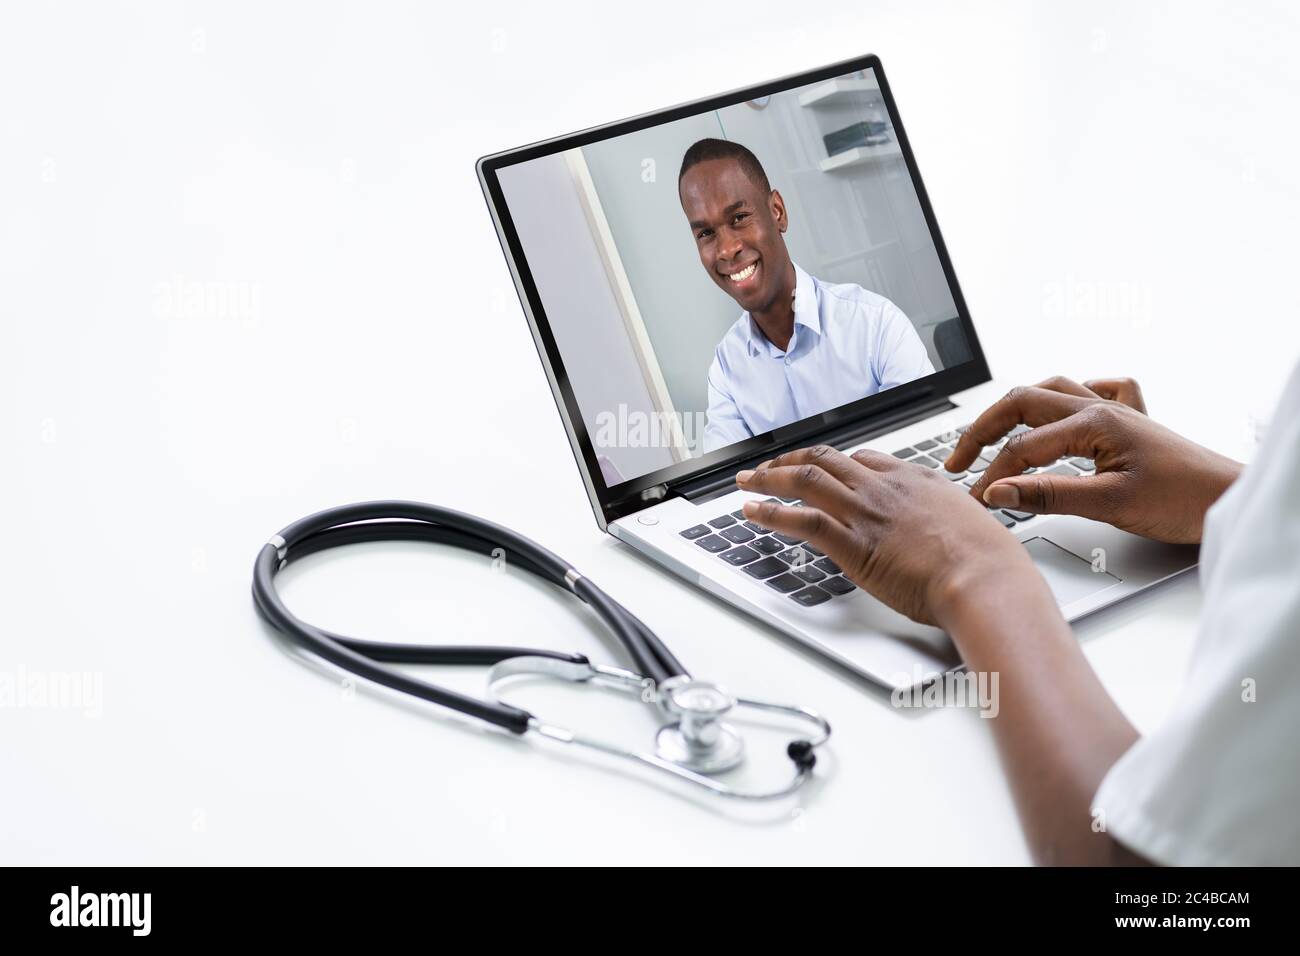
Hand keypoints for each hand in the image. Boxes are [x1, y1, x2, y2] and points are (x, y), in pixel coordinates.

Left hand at [735, 445, 1039, 625]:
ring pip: (806, 479)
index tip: (820, 468)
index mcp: (916, 480)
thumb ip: (948, 521)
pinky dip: (771, 513)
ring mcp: (866, 512)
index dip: (835, 463)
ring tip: (746, 481)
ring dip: (768, 478)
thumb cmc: (988, 563)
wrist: (985, 580)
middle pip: (826, 459)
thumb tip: (950, 533)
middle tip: (770, 466)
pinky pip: (802, 519)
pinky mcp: (852, 543)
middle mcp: (886, 488)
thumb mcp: (971, 525)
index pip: (865, 459)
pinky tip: (753, 512)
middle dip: (791, 459)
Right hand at [944, 376, 1242, 543]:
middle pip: (1023, 402)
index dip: (993, 474)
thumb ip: (1049, 496)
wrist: (1230, 499)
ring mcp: (1116, 412)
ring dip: (1016, 409)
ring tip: (992, 432)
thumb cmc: (1184, 501)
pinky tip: (1064, 411)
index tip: (976, 500)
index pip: (1023, 447)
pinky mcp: (1130, 424)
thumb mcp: (1110, 504)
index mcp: (1095, 423)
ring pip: (1051, 390)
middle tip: (958, 461)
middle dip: (984, 429)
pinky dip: (1072, 397)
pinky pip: (1096, 391)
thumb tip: (999, 491)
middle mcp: (1102, 408)